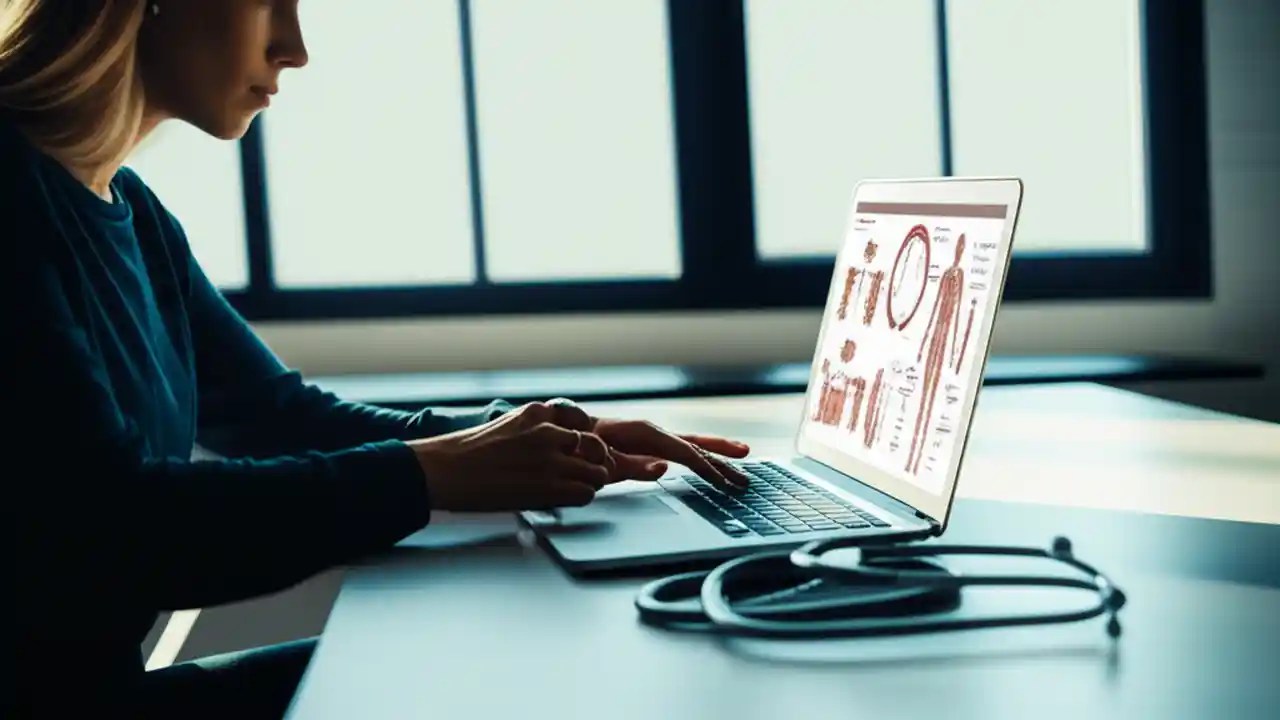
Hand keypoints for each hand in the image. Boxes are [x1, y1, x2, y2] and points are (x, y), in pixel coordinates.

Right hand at [406, 402, 614, 511]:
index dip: (582, 439)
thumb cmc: (467, 453)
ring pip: (596, 472)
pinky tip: (561, 499)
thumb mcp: (507, 426)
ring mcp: (551, 459)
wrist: (444, 471)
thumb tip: (561, 445)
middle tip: (579, 473)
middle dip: (590, 461)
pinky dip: (578, 498)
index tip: (576, 449)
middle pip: (595, 447)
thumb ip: (536, 430)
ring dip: (587, 482)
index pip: (582, 421)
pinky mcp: (549, 486)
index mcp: (537, 412)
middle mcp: (548, 431)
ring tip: (569, 488)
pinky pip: (586, 493)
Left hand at [592, 418, 752, 490]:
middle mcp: (651, 432)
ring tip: (741, 456)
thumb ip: (632, 465)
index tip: (725, 483)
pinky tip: (708, 458)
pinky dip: (698, 451)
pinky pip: (678, 447)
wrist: (562, 430)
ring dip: (716, 452)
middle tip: (745, 474)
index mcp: (643, 434)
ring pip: (690, 443)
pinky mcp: (646, 443)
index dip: (707, 468)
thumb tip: (665, 468)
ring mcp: (650, 436)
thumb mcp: (601, 460)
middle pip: (694, 445)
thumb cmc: (579, 447)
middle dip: (721, 460)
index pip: (685, 452)